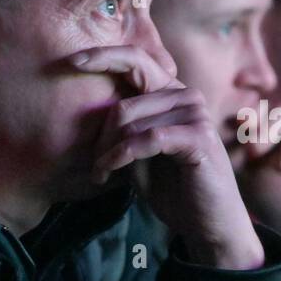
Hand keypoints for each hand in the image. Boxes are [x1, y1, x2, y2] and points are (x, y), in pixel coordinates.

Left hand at [75, 45, 263, 269]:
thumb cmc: (174, 190)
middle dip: (100, 136)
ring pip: (130, 121)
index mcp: (173, 93)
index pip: (137, 59)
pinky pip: (146, 139)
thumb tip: (89, 109)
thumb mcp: (139, 155)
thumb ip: (123, 129)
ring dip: (107, 152)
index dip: (103, 56)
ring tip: (100, 173)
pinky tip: (108, 173)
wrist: (208, 224)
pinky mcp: (198, 136)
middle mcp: (186, 96)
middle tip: (93, 164)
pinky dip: (120, 156)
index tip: (71, 61)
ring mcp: (196, 114)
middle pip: (124, 102)